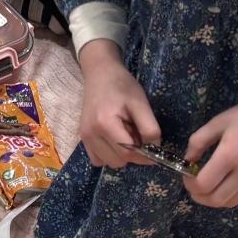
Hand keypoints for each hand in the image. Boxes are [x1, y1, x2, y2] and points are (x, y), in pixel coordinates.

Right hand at [76, 40, 161, 169]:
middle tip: (136, 134)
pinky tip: (115, 140)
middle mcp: (90, 134)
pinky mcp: (82, 138)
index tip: (155, 148)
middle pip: (119, 162)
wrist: (100, 73)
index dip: (145, 155)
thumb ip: (149, 128)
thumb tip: (155, 149)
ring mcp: (84, 137)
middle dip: (133, 154)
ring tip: (125, 135)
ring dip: (121, 155)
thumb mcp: (141, 103)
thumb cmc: (122, 85)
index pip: (128, 154)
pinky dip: (109, 155)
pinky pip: (98, 160)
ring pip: (109, 163)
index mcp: (105, 124)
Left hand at [183, 82, 237, 209]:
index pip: (203, 184)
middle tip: (193, 185)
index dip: (189, 184)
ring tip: (207, 186)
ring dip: (213, 199)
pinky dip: (229, 196)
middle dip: (198, 196)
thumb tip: (187, 160)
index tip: (186, 175)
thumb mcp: (219, 121)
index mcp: (229, 156)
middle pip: (215, 200)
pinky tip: (225, 183)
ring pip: (229, 202)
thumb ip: (198, 141)